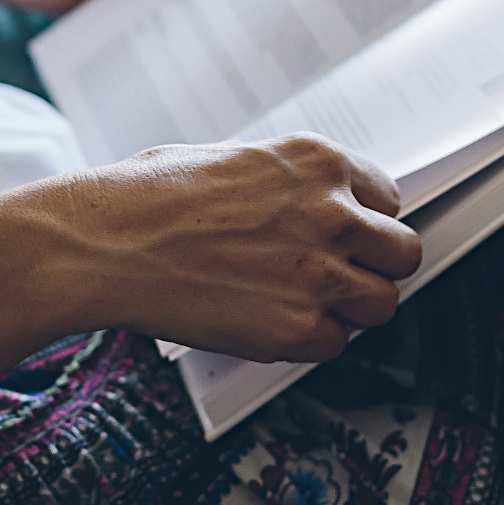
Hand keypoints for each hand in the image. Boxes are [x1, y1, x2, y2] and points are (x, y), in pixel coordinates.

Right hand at [15, 135, 424, 362]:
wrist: (100, 244)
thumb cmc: (145, 198)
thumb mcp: (231, 160)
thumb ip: (287, 184)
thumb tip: (307, 205)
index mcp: (316, 161)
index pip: (388, 198)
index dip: (365, 223)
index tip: (348, 239)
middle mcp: (330, 211)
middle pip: (403, 252)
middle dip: (374, 267)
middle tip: (337, 277)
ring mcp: (319, 271)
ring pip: (382, 304)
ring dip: (348, 310)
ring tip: (300, 305)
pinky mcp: (297, 327)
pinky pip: (335, 345)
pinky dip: (307, 343)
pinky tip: (266, 324)